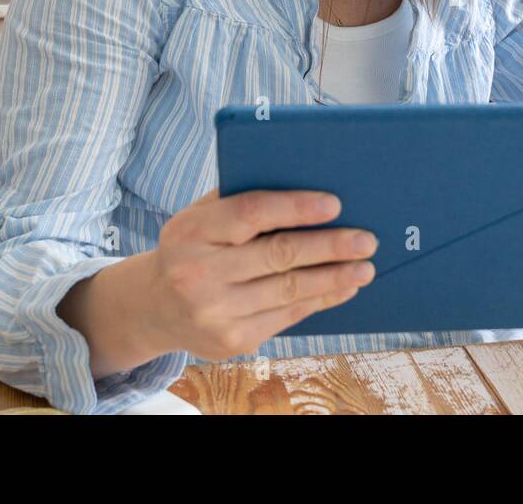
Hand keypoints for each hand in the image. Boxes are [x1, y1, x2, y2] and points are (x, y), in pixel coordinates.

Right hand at [145, 189, 377, 360]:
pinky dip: (320, 300)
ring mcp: (215, 312)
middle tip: (366, 240)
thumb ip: (241, 197)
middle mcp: (198, 273)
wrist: (157, 307)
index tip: (334, 204)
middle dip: (329, 247)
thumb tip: (307, 181)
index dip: (296, 207)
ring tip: (365, 267)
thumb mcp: (201, 216)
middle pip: (278, 255)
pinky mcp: (232, 341)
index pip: (251, 212)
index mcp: (191, 231)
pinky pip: (287, 316)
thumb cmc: (194, 247)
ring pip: (289, 290)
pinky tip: (343, 288)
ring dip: (334, 277)